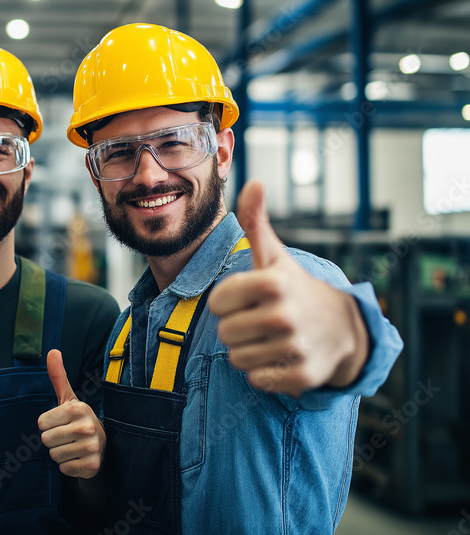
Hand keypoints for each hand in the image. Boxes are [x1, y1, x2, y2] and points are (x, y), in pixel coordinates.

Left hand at [38, 349, 104, 478]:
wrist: (102, 446)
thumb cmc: (78, 419)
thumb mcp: (68, 398)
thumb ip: (58, 376)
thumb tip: (52, 351)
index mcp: (78, 408)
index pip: (41, 423)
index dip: (48, 424)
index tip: (61, 423)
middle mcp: (87, 426)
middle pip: (46, 440)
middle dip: (53, 440)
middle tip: (67, 436)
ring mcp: (92, 447)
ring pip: (54, 455)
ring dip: (60, 453)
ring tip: (73, 446)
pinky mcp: (91, 466)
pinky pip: (63, 469)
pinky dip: (67, 466)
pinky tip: (78, 458)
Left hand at [208, 181, 368, 396]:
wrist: (343, 327)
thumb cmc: (295, 287)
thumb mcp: (274, 255)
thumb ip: (256, 222)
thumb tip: (253, 182)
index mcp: (272, 282)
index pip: (216, 303)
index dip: (227, 301)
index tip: (248, 297)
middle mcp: (284, 315)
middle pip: (224, 332)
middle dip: (237, 326)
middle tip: (260, 318)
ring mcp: (295, 347)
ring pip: (236, 358)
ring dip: (248, 350)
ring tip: (270, 337)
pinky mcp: (301, 377)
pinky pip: (256, 379)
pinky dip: (263, 372)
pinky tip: (280, 356)